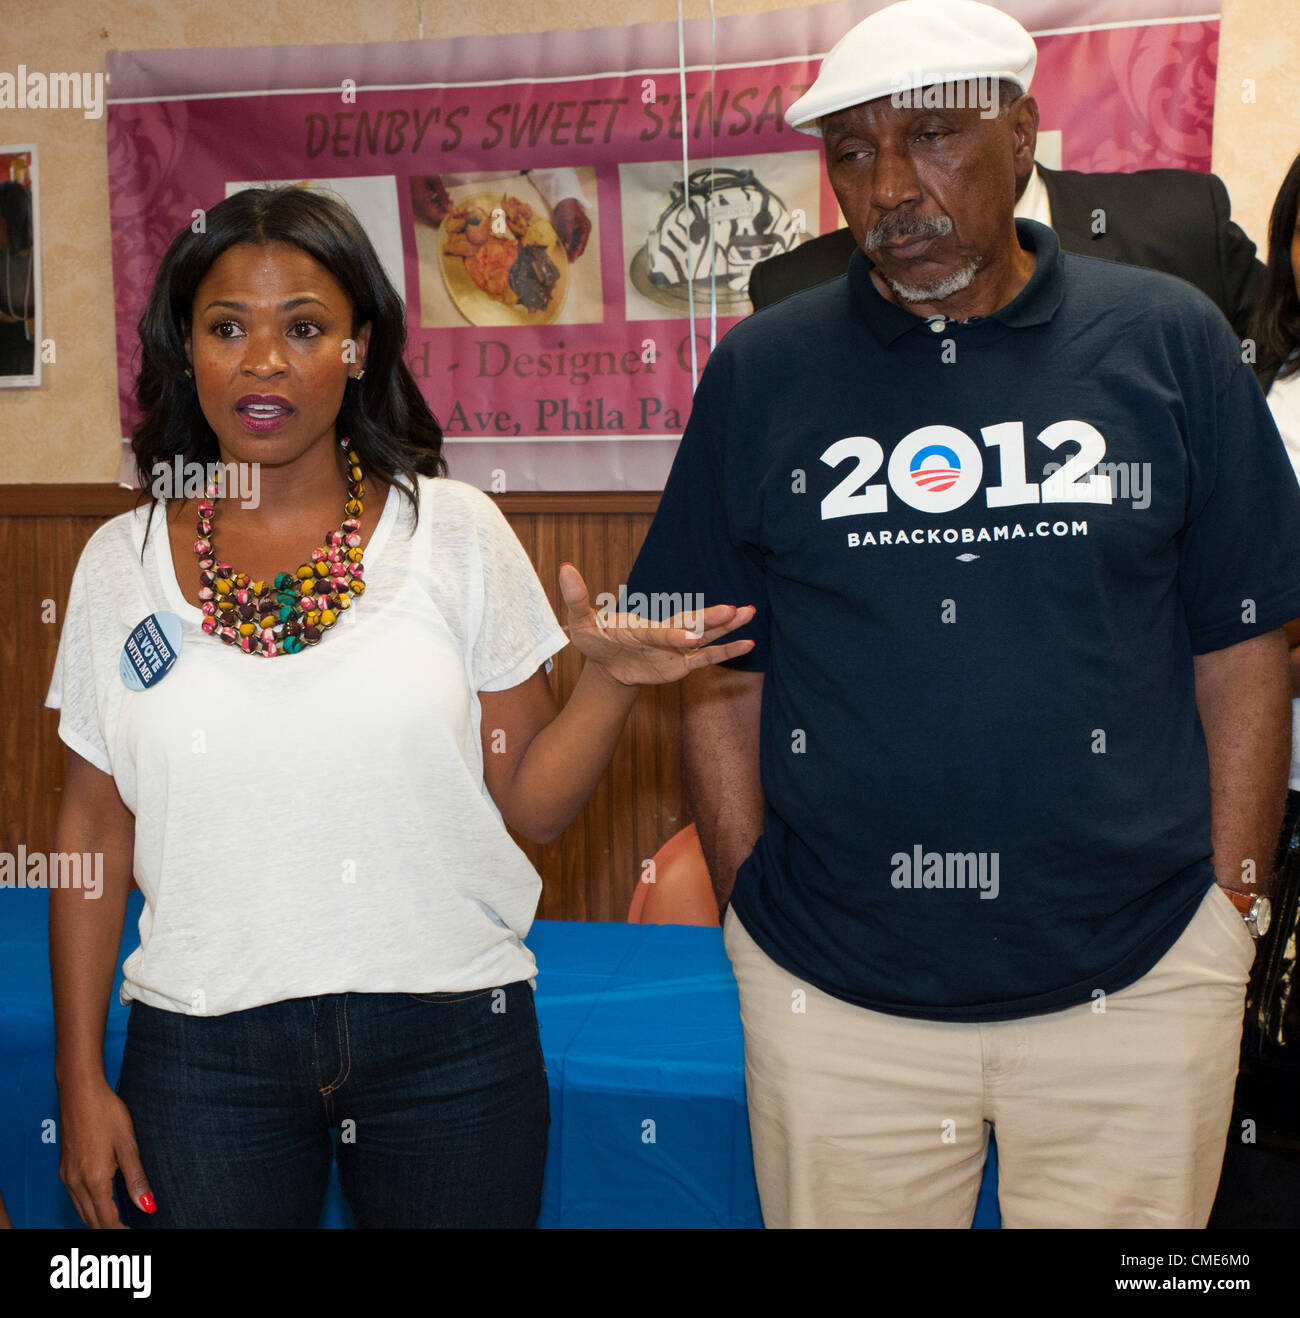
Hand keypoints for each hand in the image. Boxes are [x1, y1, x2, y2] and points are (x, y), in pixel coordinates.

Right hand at [58, 1074, 155, 1227]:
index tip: (137, 1231)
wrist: (80, 1093)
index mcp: (94, 1179)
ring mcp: (67, 1176)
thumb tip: (148, 1206)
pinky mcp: (64, 1169)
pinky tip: (102, 1201)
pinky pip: (75, 1198)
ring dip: (98, 1220)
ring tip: (119, 1221)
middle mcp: (76, 1182)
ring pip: (81, 1211)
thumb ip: (136, 1178)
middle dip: (110, 1228)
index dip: (121, 1231)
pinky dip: (89, 1207)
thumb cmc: (107, 1113)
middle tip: (131, 1228)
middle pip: (92, 1220)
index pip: (107, 1219)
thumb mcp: (128, 1145)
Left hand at [551, 198, 590, 260]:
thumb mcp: (567, 220)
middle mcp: (583, 230)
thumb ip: (568, 234)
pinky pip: (570, 240)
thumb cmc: (567, 207)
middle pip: (580, 245)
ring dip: (570, 249)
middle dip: (574, 252)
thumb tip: (567, 247)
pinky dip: (567, 244)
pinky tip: (563, 248)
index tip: (572, 259)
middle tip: (568, 260)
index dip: (577, 252)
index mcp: (585, 227)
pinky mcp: (572, 231)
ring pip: (575, 244)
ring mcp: (578, 230)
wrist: (562, 199)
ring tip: (565, 256)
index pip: (582, 243)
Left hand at [558, 563, 755, 685]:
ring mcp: (675, 649)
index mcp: (643, 627)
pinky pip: (706, 659)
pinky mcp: (680, 665)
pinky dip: (725, 652)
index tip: (688, 637)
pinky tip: (748, 643)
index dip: (673, 635)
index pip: (661, 631)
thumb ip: (577, 597)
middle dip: (714, 620)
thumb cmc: (594, 640)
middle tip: (739, 610)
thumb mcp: (580, 622)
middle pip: (692, 627)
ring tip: (750, 613)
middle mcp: (664, 635)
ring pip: (705, 637)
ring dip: (726, 628)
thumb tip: (564, 566)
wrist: (604, 663)